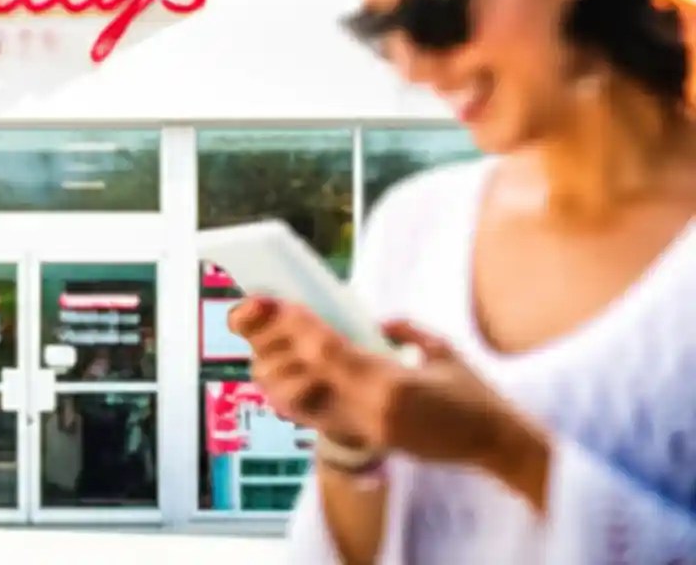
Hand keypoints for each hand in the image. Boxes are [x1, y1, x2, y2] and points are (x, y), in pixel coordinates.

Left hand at [229, 297, 549, 488]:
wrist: (495, 445)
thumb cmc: (475, 393)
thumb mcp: (440, 349)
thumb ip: (401, 330)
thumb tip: (369, 322)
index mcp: (391, 384)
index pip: (325, 350)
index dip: (292, 324)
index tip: (272, 301)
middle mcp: (369, 411)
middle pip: (297, 377)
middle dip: (268, 345)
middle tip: (252, 316)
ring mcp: (363, 430)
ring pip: (294, 404)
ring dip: (272, 372)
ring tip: (263, 342)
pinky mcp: (363, 441)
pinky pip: (312, 418)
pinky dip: (290, 394)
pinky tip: (282, 372)